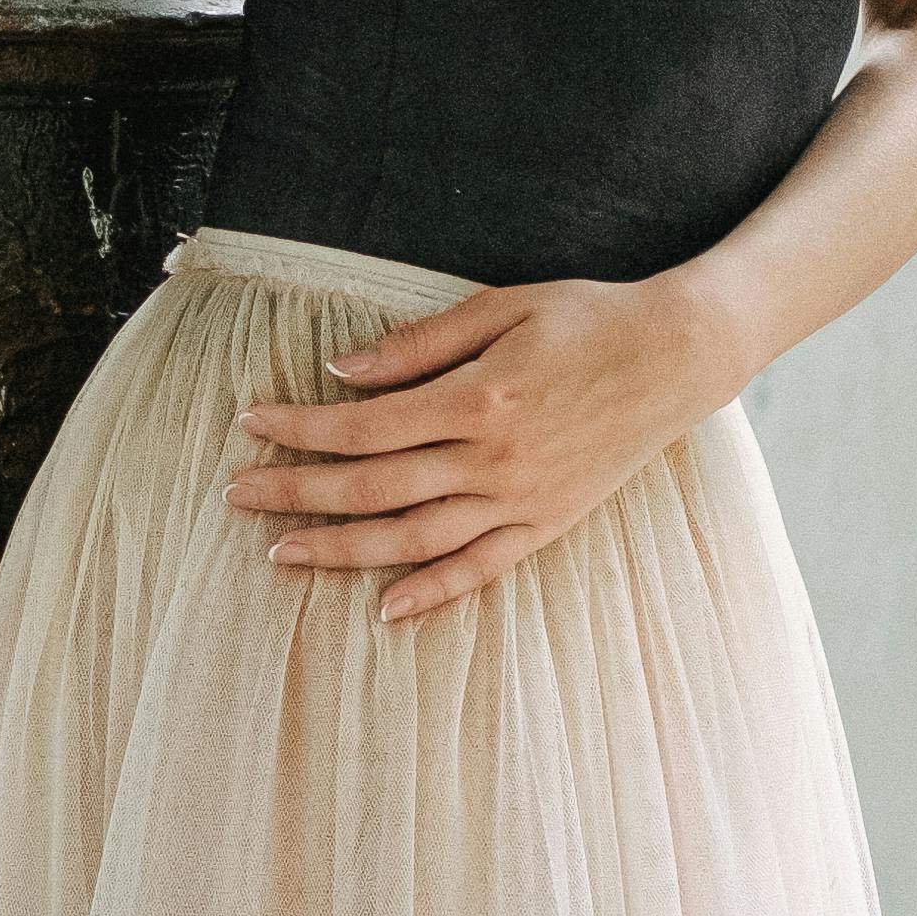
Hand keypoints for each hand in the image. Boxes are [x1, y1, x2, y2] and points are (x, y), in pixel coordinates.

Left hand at [222, 273, 744, 622]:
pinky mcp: (548, 523)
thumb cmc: (588, 318)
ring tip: (281, 553)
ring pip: (414, 538)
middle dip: (297, 493)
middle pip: (373, 488)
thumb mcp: (502, 307)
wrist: (680, 355)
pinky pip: (482, 568)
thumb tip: (340, 370)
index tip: (249, 424)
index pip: (364, 426)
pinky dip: (433, 592)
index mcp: (478, 397)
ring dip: (342, 550)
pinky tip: (385, 609)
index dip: (299, 429)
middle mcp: (495, 459)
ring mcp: (522, 500)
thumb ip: (419, 342)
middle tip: (236, 497)